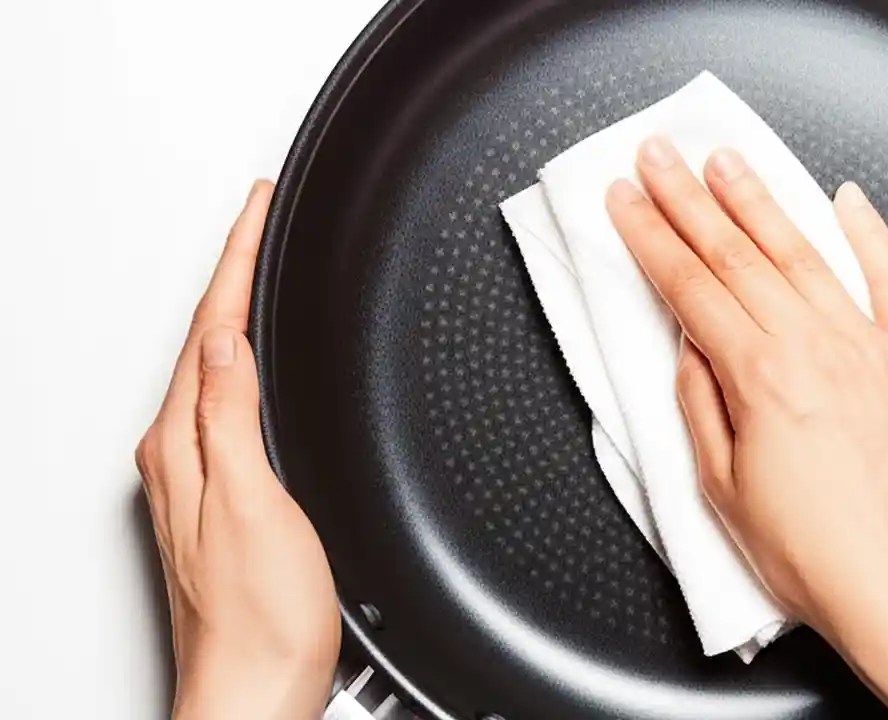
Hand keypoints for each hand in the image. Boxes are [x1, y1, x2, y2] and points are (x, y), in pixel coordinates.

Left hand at [135, 181, 339, 719]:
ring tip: (255, 269)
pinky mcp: (221, 498)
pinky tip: (253, 360)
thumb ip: (230, 416)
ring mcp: (196, 477)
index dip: (235, 260)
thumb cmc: (259, 618)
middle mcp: (179, 455)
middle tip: (256, 218)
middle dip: (230, 271)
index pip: (211, 329)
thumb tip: (221, 339)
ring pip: (213, 369)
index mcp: (184, 444)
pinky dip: (240, 365)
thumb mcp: (251, 503)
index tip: (256, 207)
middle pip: (205, 338)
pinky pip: (225, 405)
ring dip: (234, 314)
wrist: (255, 692)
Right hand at [607, 138, 887, 718]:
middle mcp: (817, 348)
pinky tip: (848, 200)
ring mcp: (872, 347)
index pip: (690, 288)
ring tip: (726, 162)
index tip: (625, 201)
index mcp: (762, 379)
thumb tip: (691, 350)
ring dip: (759, 202)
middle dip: (689, 200)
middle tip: (660, 157)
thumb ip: (701, 407)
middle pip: (737, 256)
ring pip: (804, 254)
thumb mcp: (722, 492)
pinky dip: (872, 235)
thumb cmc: (818, 559)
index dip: (650, 238)